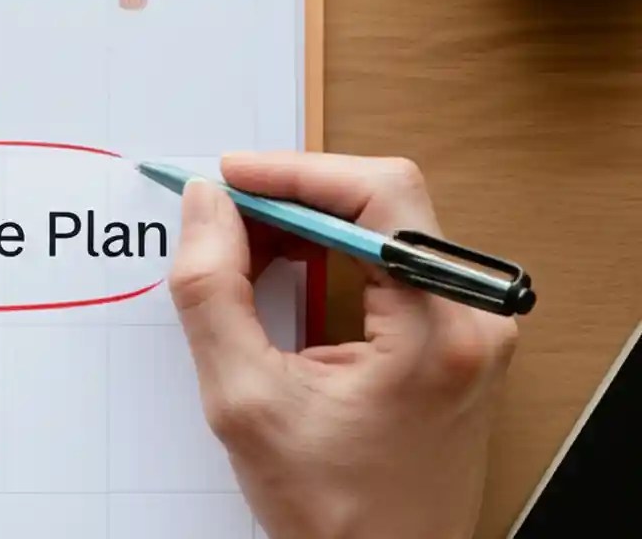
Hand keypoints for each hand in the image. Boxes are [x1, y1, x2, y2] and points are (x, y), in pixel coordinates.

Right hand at [169, 152, 517, 538]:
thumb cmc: (333, 511)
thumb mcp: (246, 402)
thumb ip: (213, 293)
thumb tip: (206, 208)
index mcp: (440, 329)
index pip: (378, 195)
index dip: (296, 171)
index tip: (230, 178)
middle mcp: (471, 317)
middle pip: (381, 204)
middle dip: (292, 198)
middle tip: (223, 218)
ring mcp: (469, 327)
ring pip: (382, 229)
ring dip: (307, 226)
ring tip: (242, 248)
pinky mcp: (453, 337)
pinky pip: (389, 264)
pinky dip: (328, 256)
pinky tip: (280, 272)